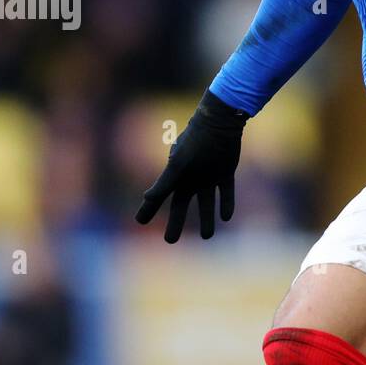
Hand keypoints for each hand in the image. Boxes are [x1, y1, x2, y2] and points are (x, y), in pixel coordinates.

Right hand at [135, 88, 247, 240]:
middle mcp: (191, 178)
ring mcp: (208, 176)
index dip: (149, 209)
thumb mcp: (178, 164)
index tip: (139, 221)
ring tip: (207, 236)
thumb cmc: (195, 143)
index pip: (160, 197)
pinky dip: (226, 204)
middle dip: (176, 222)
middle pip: (181, 205)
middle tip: (169, 241)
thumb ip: (165, 183)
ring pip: (206, 202)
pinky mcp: (226, 172)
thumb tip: (147, 198)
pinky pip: (226, 192)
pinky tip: (226, 217)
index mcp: (177, 176)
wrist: (219, 123)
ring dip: (206, 219)